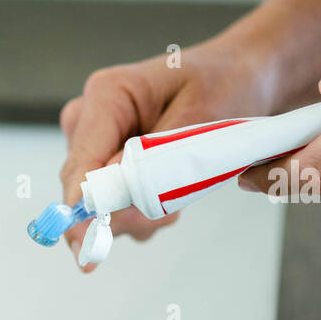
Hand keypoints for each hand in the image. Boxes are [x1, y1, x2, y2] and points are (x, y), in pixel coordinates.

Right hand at [59, 35, 280, 270]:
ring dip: (138, 214)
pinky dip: (142, 210)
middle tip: (172, 214)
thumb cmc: (223, 84)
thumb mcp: (201, 115)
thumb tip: (116, 193)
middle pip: (83, 188)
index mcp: (107, 94)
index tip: (85, 242)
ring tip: (181, 191)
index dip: (82, 204)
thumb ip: (156, 157)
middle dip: (124, 212)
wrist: (237, 77)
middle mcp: (90, 119)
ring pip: (98, 203)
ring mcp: (94, 144)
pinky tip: (171, 190)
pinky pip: (112, 204)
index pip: (82, 161)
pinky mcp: (104, 164)